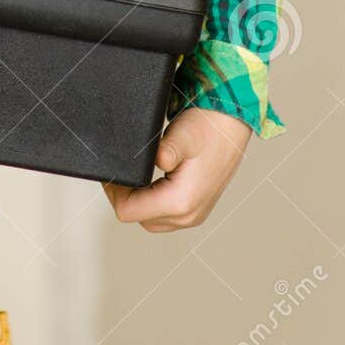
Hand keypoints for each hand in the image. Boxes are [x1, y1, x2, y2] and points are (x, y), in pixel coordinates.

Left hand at [102, 107, 251, 232]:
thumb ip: (166, 150)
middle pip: (137, 217)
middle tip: (121, 172)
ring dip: (137, 200)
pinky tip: (149, 182)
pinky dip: (151, 201)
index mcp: (182, 201)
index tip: (112, 172)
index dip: (113, 192)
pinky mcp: (195, 210)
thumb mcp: (183, 135)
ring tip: (134, 175)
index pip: (128, 211)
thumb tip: (156, 159)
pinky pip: (163, 215)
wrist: (232, 126)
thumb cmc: (209, 128)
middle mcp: (189, 215)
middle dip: (123, 196)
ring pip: (149, 219)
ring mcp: (193, 215)